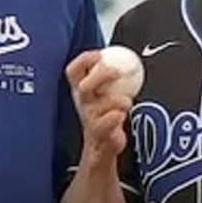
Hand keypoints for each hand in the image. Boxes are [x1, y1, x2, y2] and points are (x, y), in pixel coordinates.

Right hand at [66, 50, 131, 167]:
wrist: (101, 147)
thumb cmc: (104, 116)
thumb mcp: (104, 93)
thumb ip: (111, 76)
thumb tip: (127, 55)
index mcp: (81, 91)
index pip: (74, 71)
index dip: (85, 60)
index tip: (100, 54)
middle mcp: (83, 104)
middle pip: (83, 87)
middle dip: (100, 76)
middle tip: (116, 72)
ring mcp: (89, 120)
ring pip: (97, 107)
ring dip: (114, 101)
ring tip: (126, 102)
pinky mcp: (99, 136)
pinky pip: (105, 126)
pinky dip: (114, 119)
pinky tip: (121, 117)